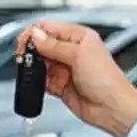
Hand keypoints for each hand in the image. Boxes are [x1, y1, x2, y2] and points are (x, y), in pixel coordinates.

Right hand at [15, 21, 136, 136]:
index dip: (34, 33)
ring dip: (33, 66)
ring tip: (29, 69)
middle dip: (31, 50)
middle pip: (42, 45)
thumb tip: (35, 35)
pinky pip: (43, 81)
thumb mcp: (78, 55)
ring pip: (40, 63)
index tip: (24, 42)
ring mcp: (65, 69)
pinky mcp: (61, 85)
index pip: (49, 28)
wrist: (112, 108)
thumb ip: (54, 45)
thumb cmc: (106, 80)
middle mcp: (72, 51)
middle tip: (24, 56)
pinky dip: (37, 81)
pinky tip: (37, 82)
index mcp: (79, 37)